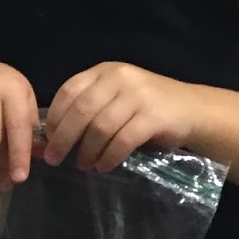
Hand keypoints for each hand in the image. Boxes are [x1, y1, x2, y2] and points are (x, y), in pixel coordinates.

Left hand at [43, 63, 195, 171]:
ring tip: (83, 164)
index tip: (47, 138)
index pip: (69, 91)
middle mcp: (119, 78)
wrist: (191, 108)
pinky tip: (103, 166)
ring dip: (87, 151)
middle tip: (54, 158)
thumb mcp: (114, 96)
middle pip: (81, 110)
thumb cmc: (145, 107)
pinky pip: (122, 141)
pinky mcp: (153, 117)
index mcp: (104, 72)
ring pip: (100, 127)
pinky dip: (108, 157)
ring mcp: (137, 96)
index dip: (55, 117)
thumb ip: (89, 106)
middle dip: (63, 138)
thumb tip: (53, 134)